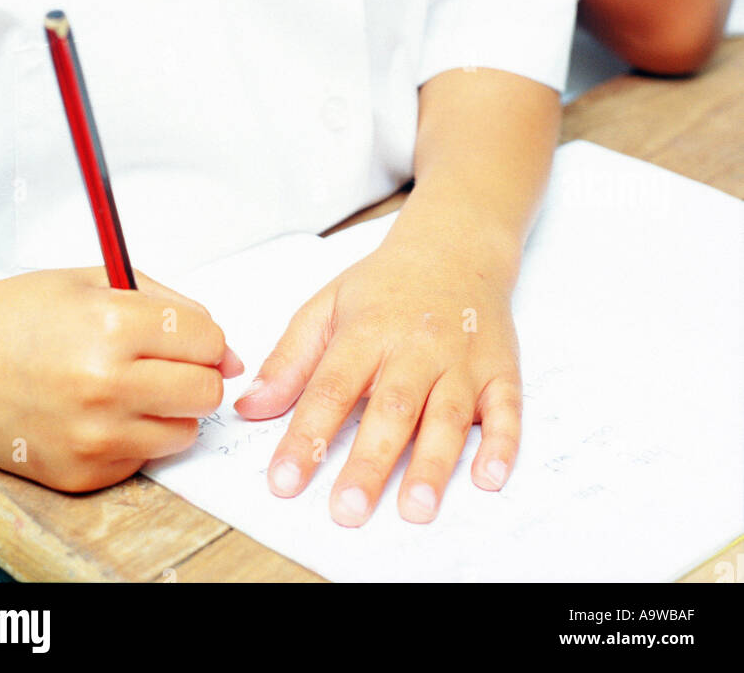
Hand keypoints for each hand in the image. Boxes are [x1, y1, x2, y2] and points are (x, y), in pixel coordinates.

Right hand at [0, 267, 242, 491]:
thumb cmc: (19, 316)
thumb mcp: (96, 280)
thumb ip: (171, 305)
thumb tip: (228, 353)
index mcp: (112, 325)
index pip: (209, 342)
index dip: (205, 339)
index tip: (190, 340)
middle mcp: (104, 384)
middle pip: (205, 392)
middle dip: (195, 376)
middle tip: (165, 365)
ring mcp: (92, 436)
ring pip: (183, 433)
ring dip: (168, 411)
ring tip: (128, 389)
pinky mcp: (80, 474)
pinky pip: (142, 461)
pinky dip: (133, 439)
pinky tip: (98, 414)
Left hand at [234, 235, 521, 525]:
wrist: (454, 247)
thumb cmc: (385, 287)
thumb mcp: (327, 308)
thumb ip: (289, 360)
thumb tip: (249, 408)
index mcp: (367, 330)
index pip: (331, 388)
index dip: (307, 436)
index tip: (284, 481)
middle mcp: (416, 347)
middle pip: (392, 408)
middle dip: (370, 461)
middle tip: (348, 509)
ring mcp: (462, 360)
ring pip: (448, 415)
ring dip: (433, 464)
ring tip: (414, 508)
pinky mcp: (500, 370)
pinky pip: (506, 409)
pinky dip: (502, 444)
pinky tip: (489, 478)